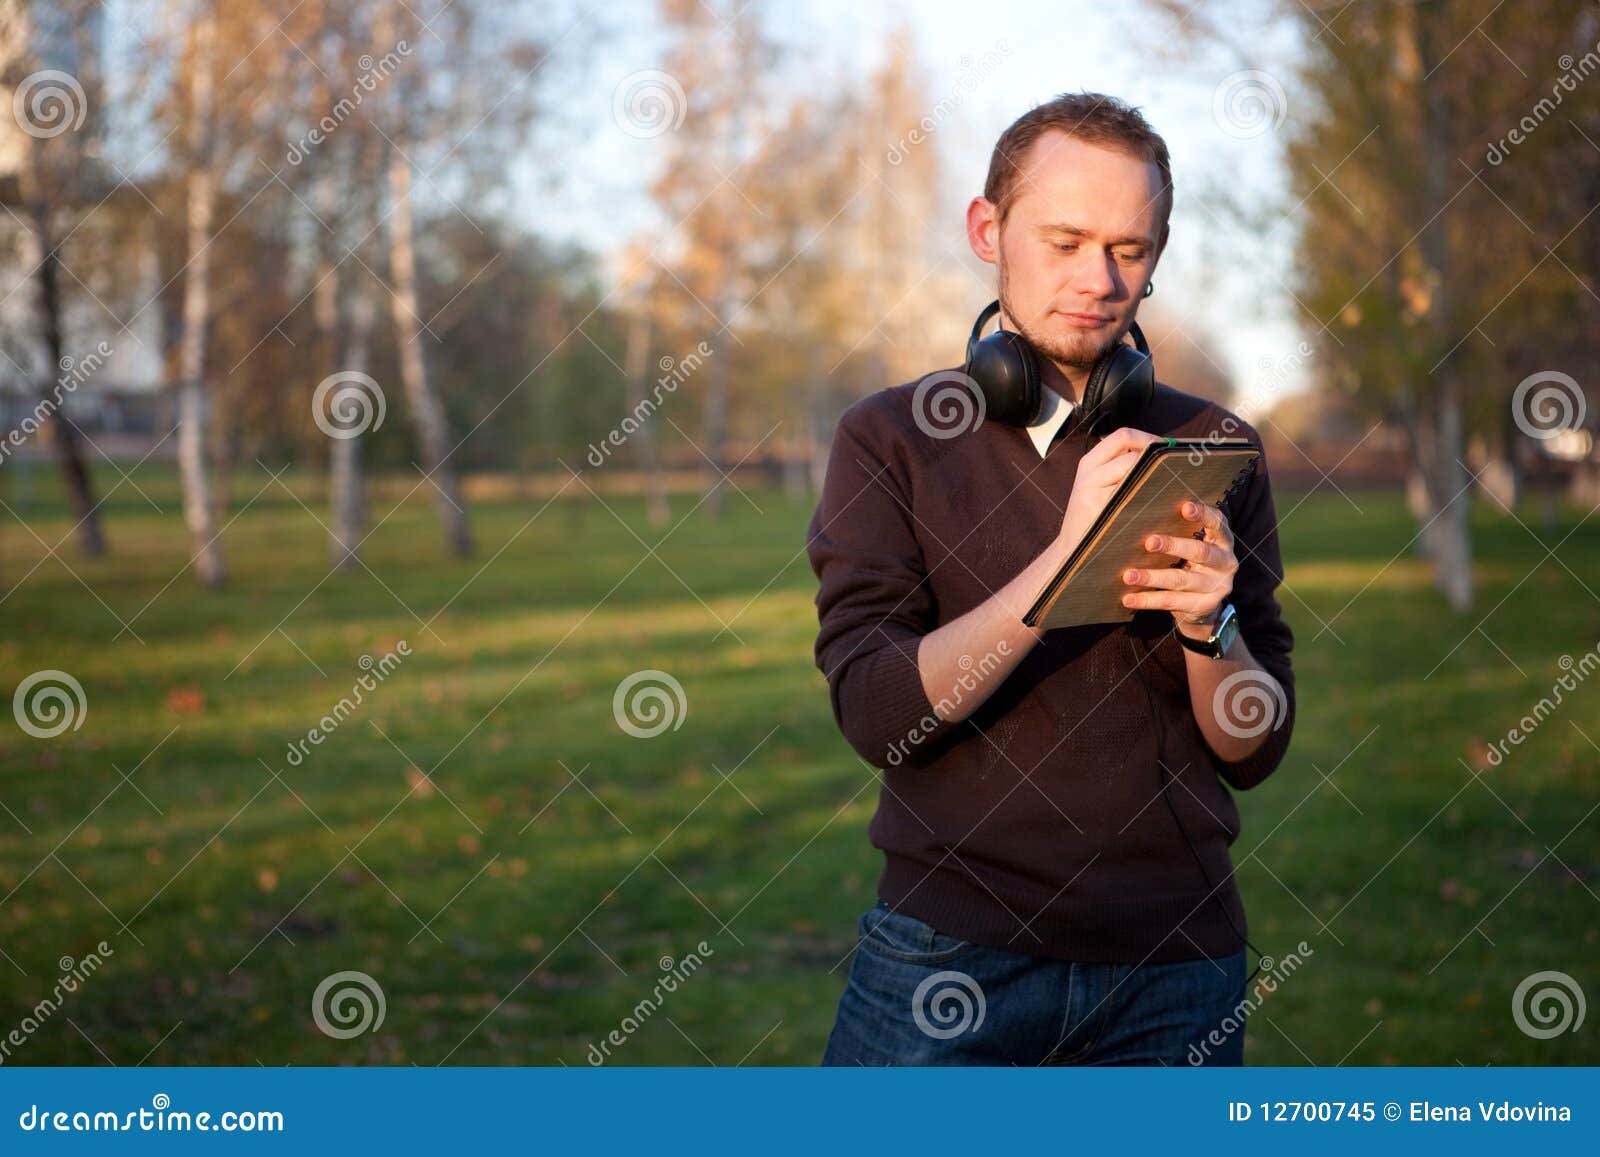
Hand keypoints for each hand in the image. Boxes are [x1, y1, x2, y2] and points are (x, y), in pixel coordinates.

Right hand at [1056, 427, 1163, 553]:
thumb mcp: (1096, 485)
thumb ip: (1118, 467)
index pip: (1122, 436)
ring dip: (1157, 475)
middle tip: (1174, 465)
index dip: (1148, 438)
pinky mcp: (1103, 513)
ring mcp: (1094, 495)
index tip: (1165, 449)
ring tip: (1171, 483)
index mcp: (1089, 463)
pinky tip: (1162, 503)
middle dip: (1157, 455)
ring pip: (1135, 473)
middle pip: (1131, 451)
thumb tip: (1159, 450)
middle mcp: (1089, 475)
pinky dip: (1152, 497)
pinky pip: (1135, 497)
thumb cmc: (1093, 517)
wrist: (1071, 551)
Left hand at [1120, 499, 1237, 638]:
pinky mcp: (1204, 606)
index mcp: (1223, 541)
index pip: (1217, 523)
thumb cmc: (1191, 564)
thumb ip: (1179, 529)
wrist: (1204, 606)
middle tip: (1149, 542)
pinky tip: (1129, 598)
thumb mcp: (1192, 545)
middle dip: (1173, 546)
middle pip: (1200, 552)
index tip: (1184, 507)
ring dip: (1152, 577)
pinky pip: (1171, 601)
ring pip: (1181, 579)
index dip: (1203, 514)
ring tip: (1129, 575)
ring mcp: (1217, 586)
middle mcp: (1225, 562)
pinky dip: (1148, 600)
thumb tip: (1142, 510)